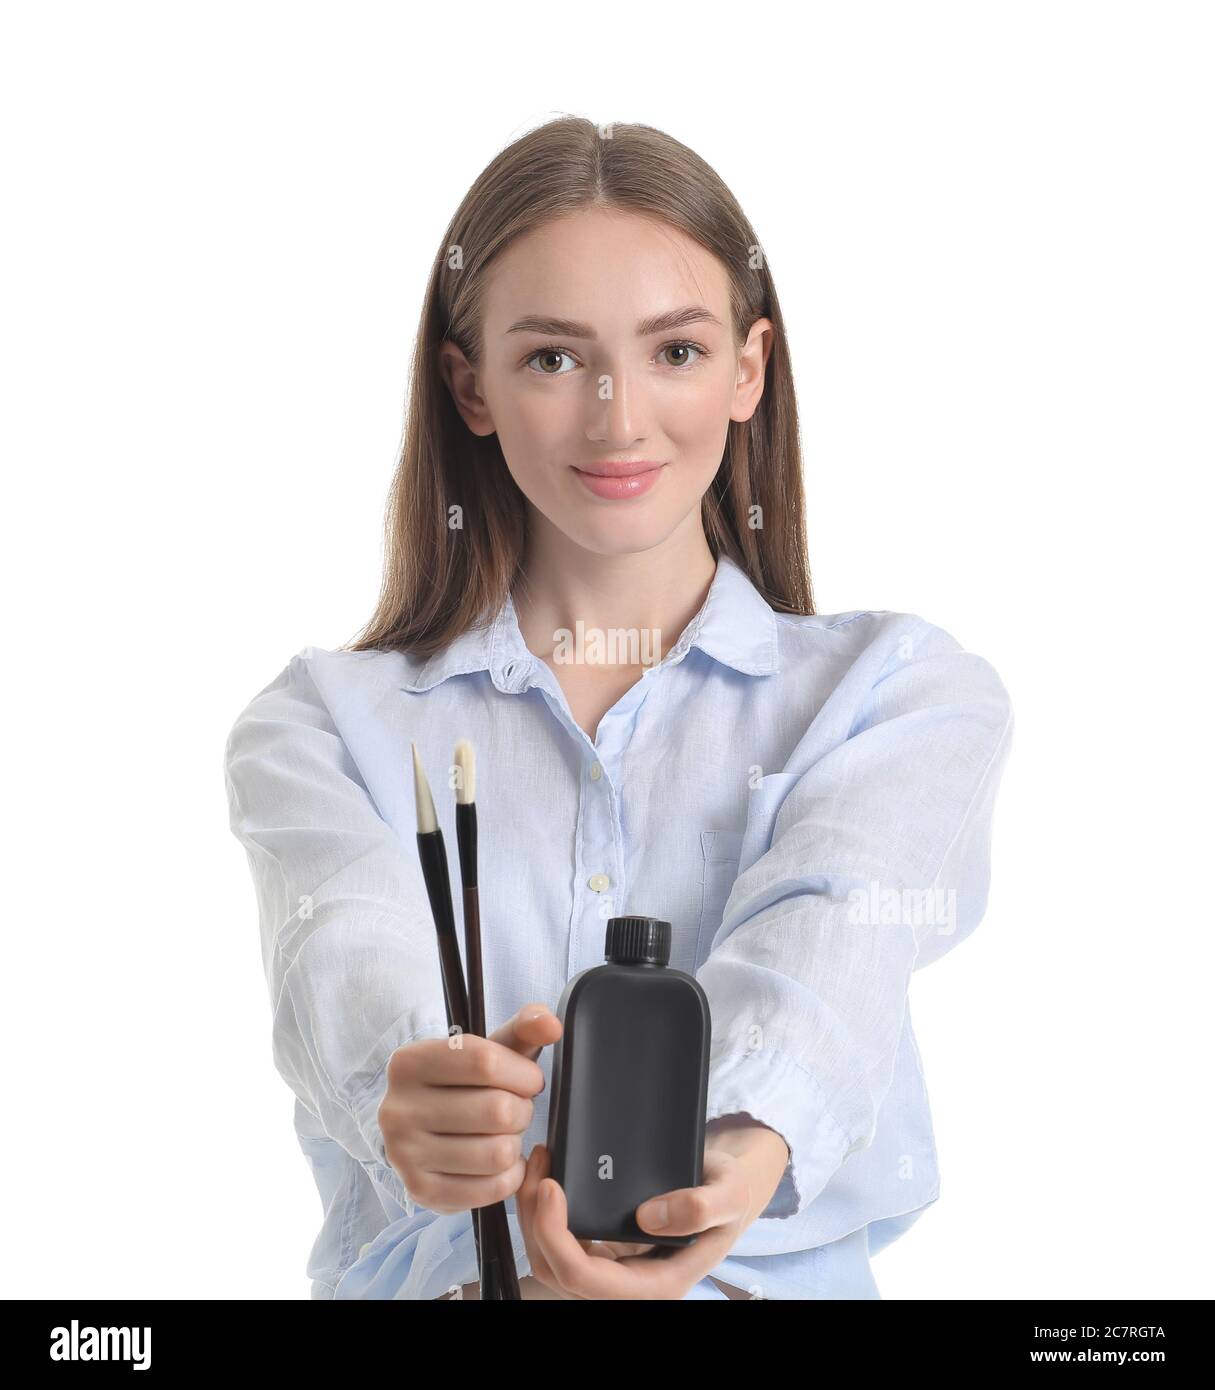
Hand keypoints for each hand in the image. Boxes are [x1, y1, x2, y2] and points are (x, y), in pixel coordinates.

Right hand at [377, 1003, 562, 1214]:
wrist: (422, 1128)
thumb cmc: (462, 1083)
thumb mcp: (487, 1049)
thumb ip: (523, 1028)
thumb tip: (551, 1025)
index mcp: (410, 1062)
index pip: (487, 1062)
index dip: (523, 1073)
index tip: (529, 1079)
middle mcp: (397, 1108)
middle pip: (497, 1110)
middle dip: (523, 1110)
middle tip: (517, 1109)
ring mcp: (404, 1154)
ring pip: (497, 1153)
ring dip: (516, 1143)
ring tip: (506, 1134)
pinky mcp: (420, 1191)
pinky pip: (492, 1188)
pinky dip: (511, 1176)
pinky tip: (501, 1162)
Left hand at [515, 1121, 788, 1299]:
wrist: (729, 1182)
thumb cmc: (731, 1190)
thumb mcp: (731, 1193)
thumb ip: (700, 1208)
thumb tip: (648, 1218)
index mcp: (656, 1283)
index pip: (586, 1279)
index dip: (556, 1238)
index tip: (551, 1187)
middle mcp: (627, 1282)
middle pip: (555, 1271)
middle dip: (534, 1220)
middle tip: (539, 1164)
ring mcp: (612, 1264)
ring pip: (549, 1257)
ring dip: (532, 1212)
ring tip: (540, 1162)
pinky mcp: (602, 1242)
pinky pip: (559, 1237)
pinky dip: (542, 1208)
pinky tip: (547, 1172)